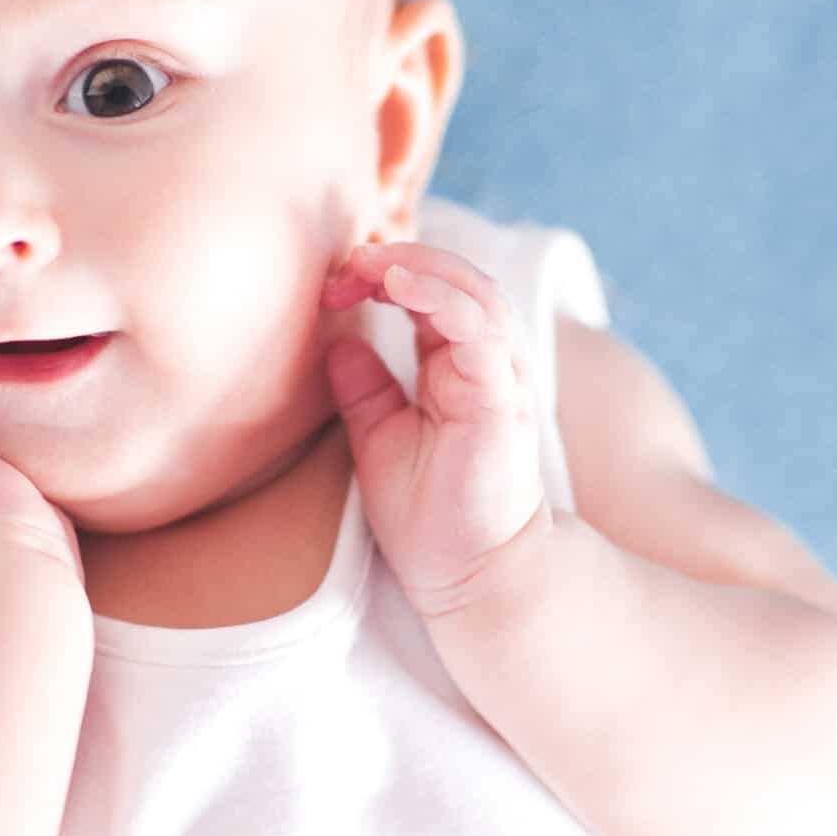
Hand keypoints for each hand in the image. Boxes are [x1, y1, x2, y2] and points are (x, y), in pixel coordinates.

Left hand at [320, 242, 550, 624]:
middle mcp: (484, 362)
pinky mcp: (503, 400)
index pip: (426, 293)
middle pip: (454, 278)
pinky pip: (481, 332)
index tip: (333, 284)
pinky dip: (443, 299)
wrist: (468, 577)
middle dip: (398, 258)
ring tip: (373, 261)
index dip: (380, 275)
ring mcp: (499, 377)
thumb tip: (334, 341)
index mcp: (454, 365)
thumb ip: (363, 388)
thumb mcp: (378, 438)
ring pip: (474, 292)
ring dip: (422, 266)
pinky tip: (401, 285)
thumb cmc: (430, 516)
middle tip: (348, 260)